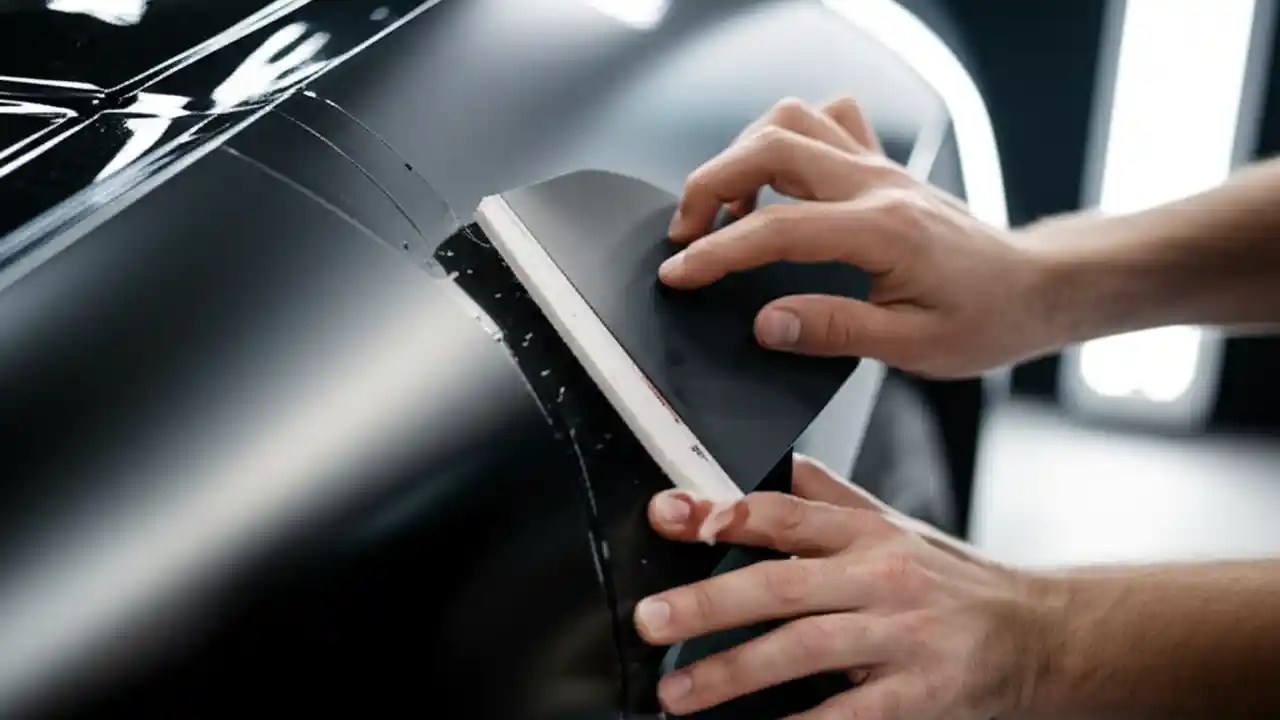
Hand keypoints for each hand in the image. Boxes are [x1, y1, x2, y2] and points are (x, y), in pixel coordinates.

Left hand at [633, 454, 1054, 718]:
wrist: (1040, 634)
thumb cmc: (950, 580)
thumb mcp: (892, 525)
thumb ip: (828, 496)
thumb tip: (772, 462)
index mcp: (867, 532)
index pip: (785, 512)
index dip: (722, 512)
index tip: (669, 515)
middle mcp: (881, 576)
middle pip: (783, 582)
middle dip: (711, 602)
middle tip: (651, 619)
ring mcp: (902, 636)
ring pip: (806, 647)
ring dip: (734, 671)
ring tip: (677, 692)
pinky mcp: (920, 693)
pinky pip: (852, 713)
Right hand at [659, 97, 1056, 378]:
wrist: (1033, 288)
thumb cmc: (984, 320)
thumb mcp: (912, 346)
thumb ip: (834, 330)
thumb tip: (767, 324)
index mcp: (882, 231)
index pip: (777, 229)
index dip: (716, 252)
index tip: (679, 272)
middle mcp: (877, 185)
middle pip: (771, 147)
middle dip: (710, 184)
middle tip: (686, 233)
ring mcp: (880, 167)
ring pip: (793, 119)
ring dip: (743, 153)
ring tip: (725, 206)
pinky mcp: (882, 166)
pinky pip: (829, 119)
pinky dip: (790, 137)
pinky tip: (779, 180)